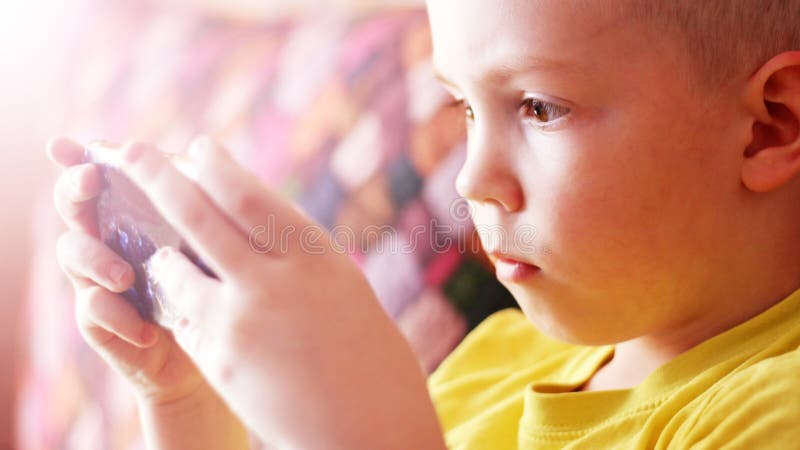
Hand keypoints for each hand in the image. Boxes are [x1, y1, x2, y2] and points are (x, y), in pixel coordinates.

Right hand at [47, 138, 248, 449]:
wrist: (215, 348)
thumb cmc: (217, 282)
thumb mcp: (217, 242)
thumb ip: (206, 207)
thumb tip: (212, 159)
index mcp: (133, 212)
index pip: (100, 174)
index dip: (81, 157)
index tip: (73, 146)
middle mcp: (108, 237)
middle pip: (74, 205)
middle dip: (76, 190)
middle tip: (92, 182)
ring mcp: (98, 277)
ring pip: (74, 253)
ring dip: (98, 259)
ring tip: (126, 276)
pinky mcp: (100, 320)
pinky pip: (93, 310)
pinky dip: (120, 318)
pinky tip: (147, 330)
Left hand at [116, 136, 445, 448]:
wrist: (372, 432)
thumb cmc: (373, 361)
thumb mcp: (345, 291)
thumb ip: (299, 259)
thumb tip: (256, 229)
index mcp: (316, 256)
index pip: (248, 195)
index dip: (215, 167)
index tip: (196, 149)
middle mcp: (275, 280)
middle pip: (199, 213)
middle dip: (157, 176)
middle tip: (131, 151)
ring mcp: (241, 322)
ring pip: (176, 270)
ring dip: (164, 257)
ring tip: (159, 253)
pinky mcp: (220, 363)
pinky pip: (184, 322)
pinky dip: (183, 310)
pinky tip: (188, 311)